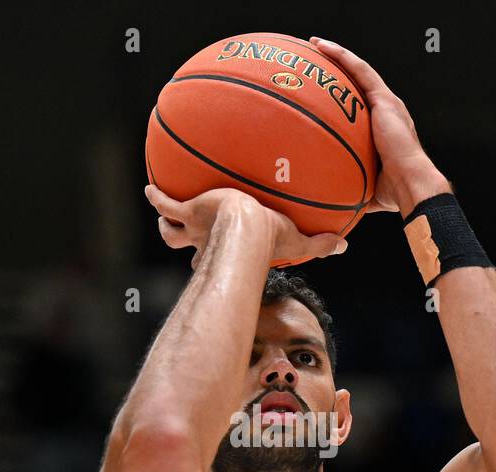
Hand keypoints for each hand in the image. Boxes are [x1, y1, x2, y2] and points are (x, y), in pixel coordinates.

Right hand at [144, 185, 346, 268]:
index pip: (216, 258)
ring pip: (171, 233)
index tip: (211, 258)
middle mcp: (208, 243)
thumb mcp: (298, 238)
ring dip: (167, 225)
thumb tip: (345, 245)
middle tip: (181, 234)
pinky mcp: (189, 210)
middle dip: (183, 242)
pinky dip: (157, 197)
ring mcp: (196, 228)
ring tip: (161, 211)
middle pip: (189, 248)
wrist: (248, 226)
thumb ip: (320, 244)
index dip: (212, 260)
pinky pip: (166, 204)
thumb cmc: (272, 237)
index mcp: (228, 250)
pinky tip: (149, 187)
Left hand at [309, 37, 451, 216]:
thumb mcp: (366, 188)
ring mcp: (387, 103)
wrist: (411, 183)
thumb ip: (351, 188)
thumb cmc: (394, 191)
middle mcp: (388, 111)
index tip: (326, 91)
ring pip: (359, 70)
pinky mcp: (384, 99)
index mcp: (386, 129)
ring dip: (337, 55)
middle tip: (316, 63)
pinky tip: (323, 47)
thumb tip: (333, 205)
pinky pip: (359, 70)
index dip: (346, 95)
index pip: (362, 106)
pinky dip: (341, 56)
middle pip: (360, 84)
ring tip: (316, 45)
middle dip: (339, 70)